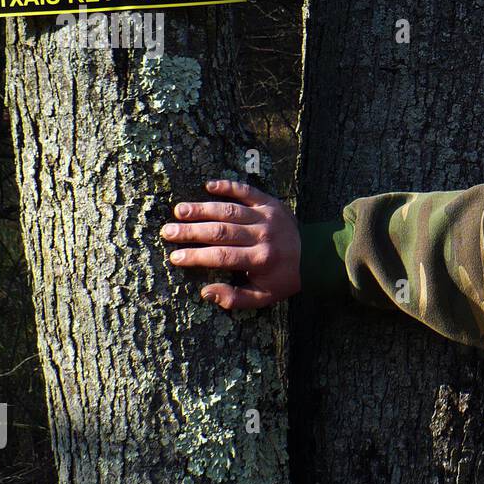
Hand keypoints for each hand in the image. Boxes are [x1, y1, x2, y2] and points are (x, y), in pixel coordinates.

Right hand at [161, 179, 300, 309]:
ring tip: (179, 210)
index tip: (175, 257)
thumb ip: (234, 298)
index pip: (221, 257)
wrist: (316, 256)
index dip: (196, 257)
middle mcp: (263, 236)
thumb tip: (205, 292)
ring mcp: (267, 217)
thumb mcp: (263, 297)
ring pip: (229, 210)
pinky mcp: (271, 202)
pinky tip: (208, 185)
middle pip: (220, 232)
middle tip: (167, 231)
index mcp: (260, 260)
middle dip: (191, 232)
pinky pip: (247, 190)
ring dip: (202, 209)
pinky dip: (228, 186)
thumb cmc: (283, 278)